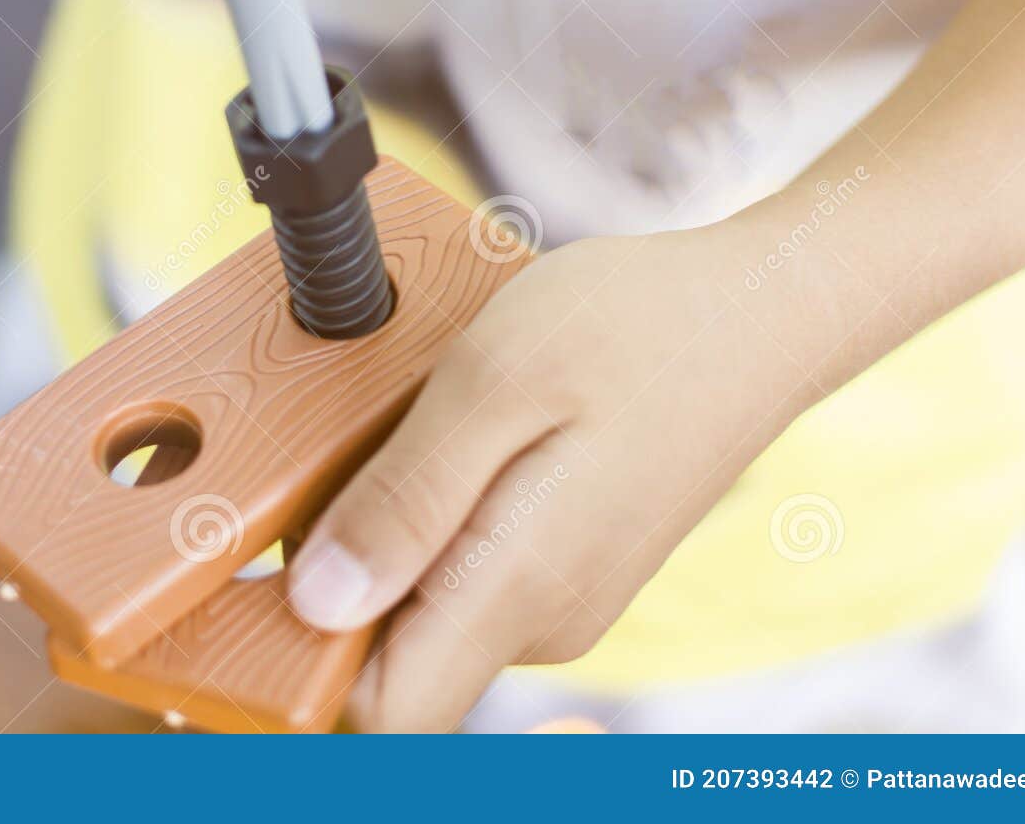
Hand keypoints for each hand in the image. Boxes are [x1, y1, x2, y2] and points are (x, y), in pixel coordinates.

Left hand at [286, 225, 822, 731]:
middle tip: (334, 460)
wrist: (761, 313)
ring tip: (406, 429)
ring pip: (423, 616)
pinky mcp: (569, 572)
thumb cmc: (635, 327)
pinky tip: (451, 441)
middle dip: (332, 584)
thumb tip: (317, 604)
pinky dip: (432, 525)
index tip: (262, 580)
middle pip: (389, 664)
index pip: (381, 712)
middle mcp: (542, 624)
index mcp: (517, 589)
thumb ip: (405, 501)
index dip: (300, 669)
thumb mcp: (495, 381)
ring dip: (384, 542)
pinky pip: (467, 579)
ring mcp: (561, 604)